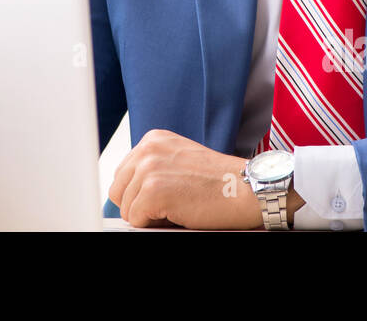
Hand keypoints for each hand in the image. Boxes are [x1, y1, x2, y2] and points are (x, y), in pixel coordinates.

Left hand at [108, 129, 304, 228]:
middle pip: (118, 191)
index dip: (139, 194)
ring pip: (126, 208)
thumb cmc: (218, 181)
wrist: (248, 189)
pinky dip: (155, 225)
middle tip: (169, 207)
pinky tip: (179, 214)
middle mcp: (147, 149)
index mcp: (152, 140)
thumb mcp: (179, 161)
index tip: (163, 197)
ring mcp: (149, 169)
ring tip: (177, 208)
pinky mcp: (154, 191)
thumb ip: (153, 168)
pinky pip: (137, 220)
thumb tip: (126, 194)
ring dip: (149, 216)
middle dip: (138, 206)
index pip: (123, 175)